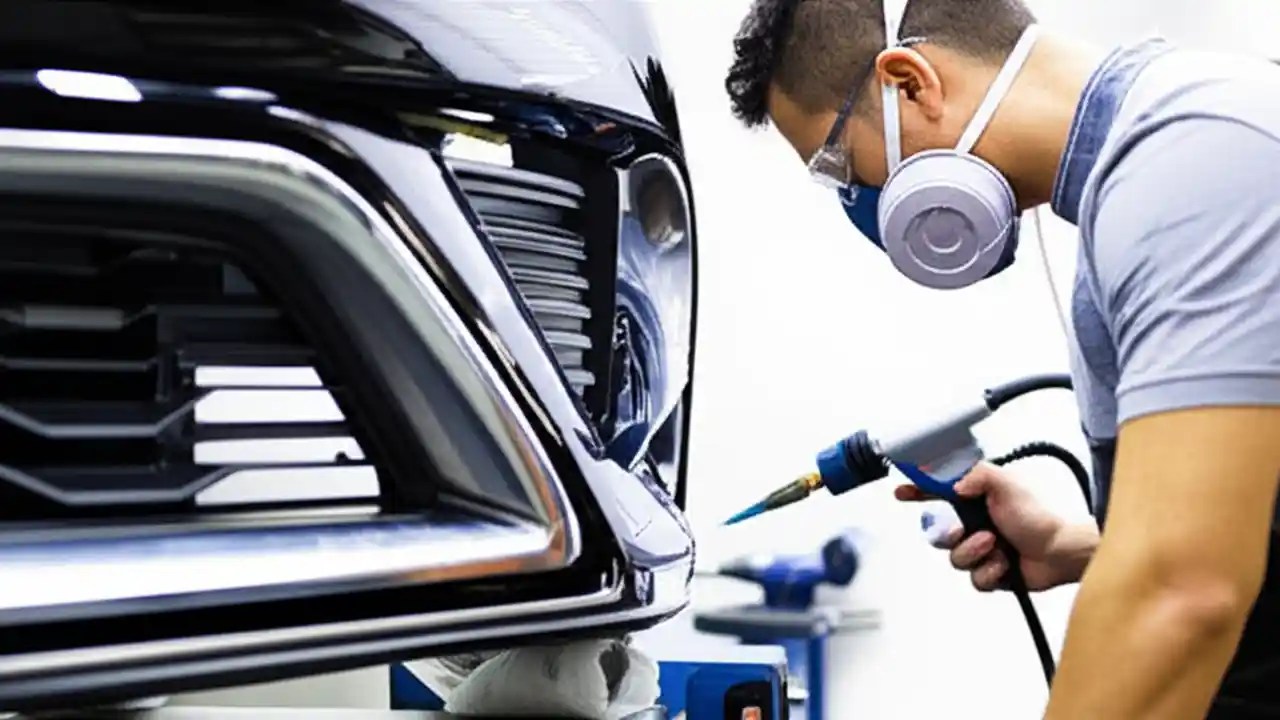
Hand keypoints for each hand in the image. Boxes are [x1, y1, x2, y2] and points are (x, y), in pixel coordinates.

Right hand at [895, 462, 1088, 591]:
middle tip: (961, 529)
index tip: (902, 492)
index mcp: (976, 498)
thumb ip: (976, 475)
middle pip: (938, 532)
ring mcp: (981, 549)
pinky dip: (990, 572)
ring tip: (995, 545)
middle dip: (948, 533)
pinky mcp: (990, 572)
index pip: (938, 492)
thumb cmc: (1040, 517)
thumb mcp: (1006, 483)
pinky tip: (1005, 563)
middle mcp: (975, 523)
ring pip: (954, 558)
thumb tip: (954, 486)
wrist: (1062, 551)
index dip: (918, 492)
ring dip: (973, 552)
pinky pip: (974, 579)